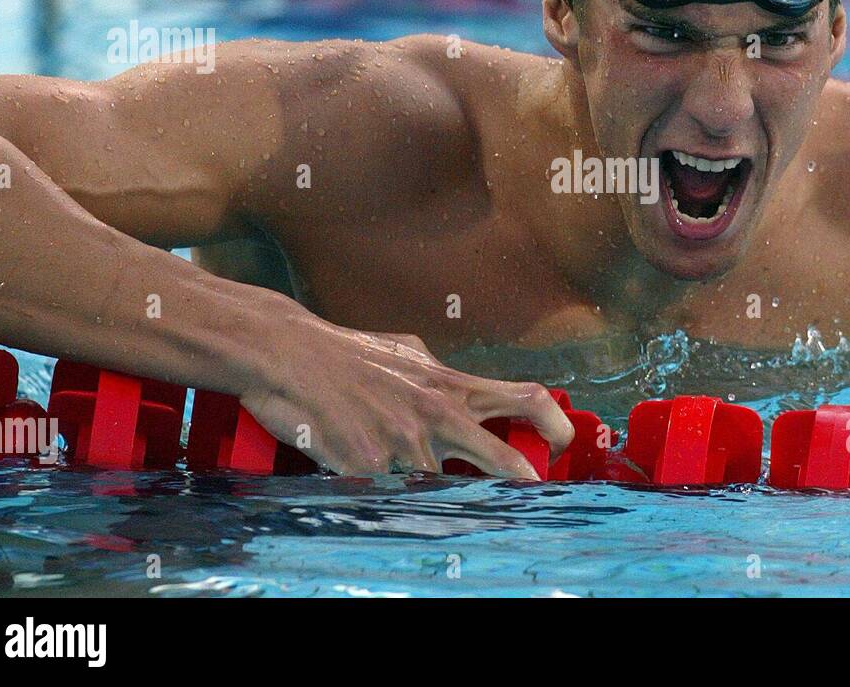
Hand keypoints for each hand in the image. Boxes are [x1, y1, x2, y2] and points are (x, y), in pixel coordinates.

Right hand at [239, 326, 574, 476]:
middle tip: (534, 495)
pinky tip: (373, 484)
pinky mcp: (368, 468)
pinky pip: (391, 495)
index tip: (560, 441)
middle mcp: (435, 414)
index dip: (553, 422)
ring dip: (435, 494)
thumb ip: (439, 375)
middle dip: (523, 481)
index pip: (524, 397)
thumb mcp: (407, 353)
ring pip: (441, 487)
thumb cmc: (347, 352)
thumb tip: (459, 388)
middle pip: (501, 457)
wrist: (289, 354)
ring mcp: (403, 444)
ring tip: (412, 481)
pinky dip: (389, 497)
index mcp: (450, 385)